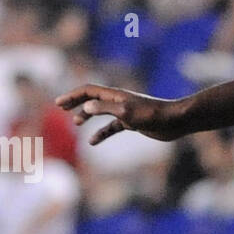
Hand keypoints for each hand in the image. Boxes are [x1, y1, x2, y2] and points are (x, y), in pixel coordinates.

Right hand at [55, 85, 183, 143]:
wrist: (174, 121)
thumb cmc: (152, 115)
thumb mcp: (126, 112)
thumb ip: (105, 109)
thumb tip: (86, 108)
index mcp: (115, 95)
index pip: (89, 91)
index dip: (73, 96)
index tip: (59, 103)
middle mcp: (118, 101)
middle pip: (92, 99)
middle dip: (76, 102)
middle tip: (62, 107)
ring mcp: (125, 112)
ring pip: (101, 112)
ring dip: (87, 116)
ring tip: (76, 123)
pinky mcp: (132, 123)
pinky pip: (112, 127)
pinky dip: (102, 133)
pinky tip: (93, 141)